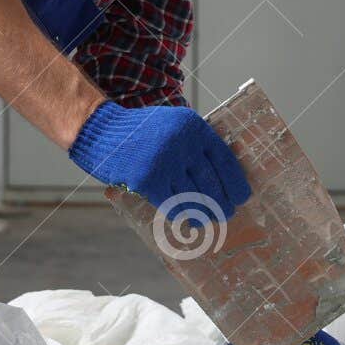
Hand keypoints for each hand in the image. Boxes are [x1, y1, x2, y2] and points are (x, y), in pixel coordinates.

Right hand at [69, 101, 250, 219]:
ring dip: (204, 212)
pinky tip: (189, 220)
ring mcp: (165, 160)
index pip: (224, 158)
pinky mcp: (148, 178)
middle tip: (227, 213)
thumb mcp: (173, 124)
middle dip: (221, 201)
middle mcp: (183, 141)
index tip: (242, 196)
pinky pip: (172, 203)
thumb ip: (195, 143)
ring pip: (193, 195)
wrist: (101, 131)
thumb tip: (221, 176)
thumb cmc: (140, 132)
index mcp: (193, 126)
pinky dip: (182, 214)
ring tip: (209, 219)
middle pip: (211, 180)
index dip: (235, 181)